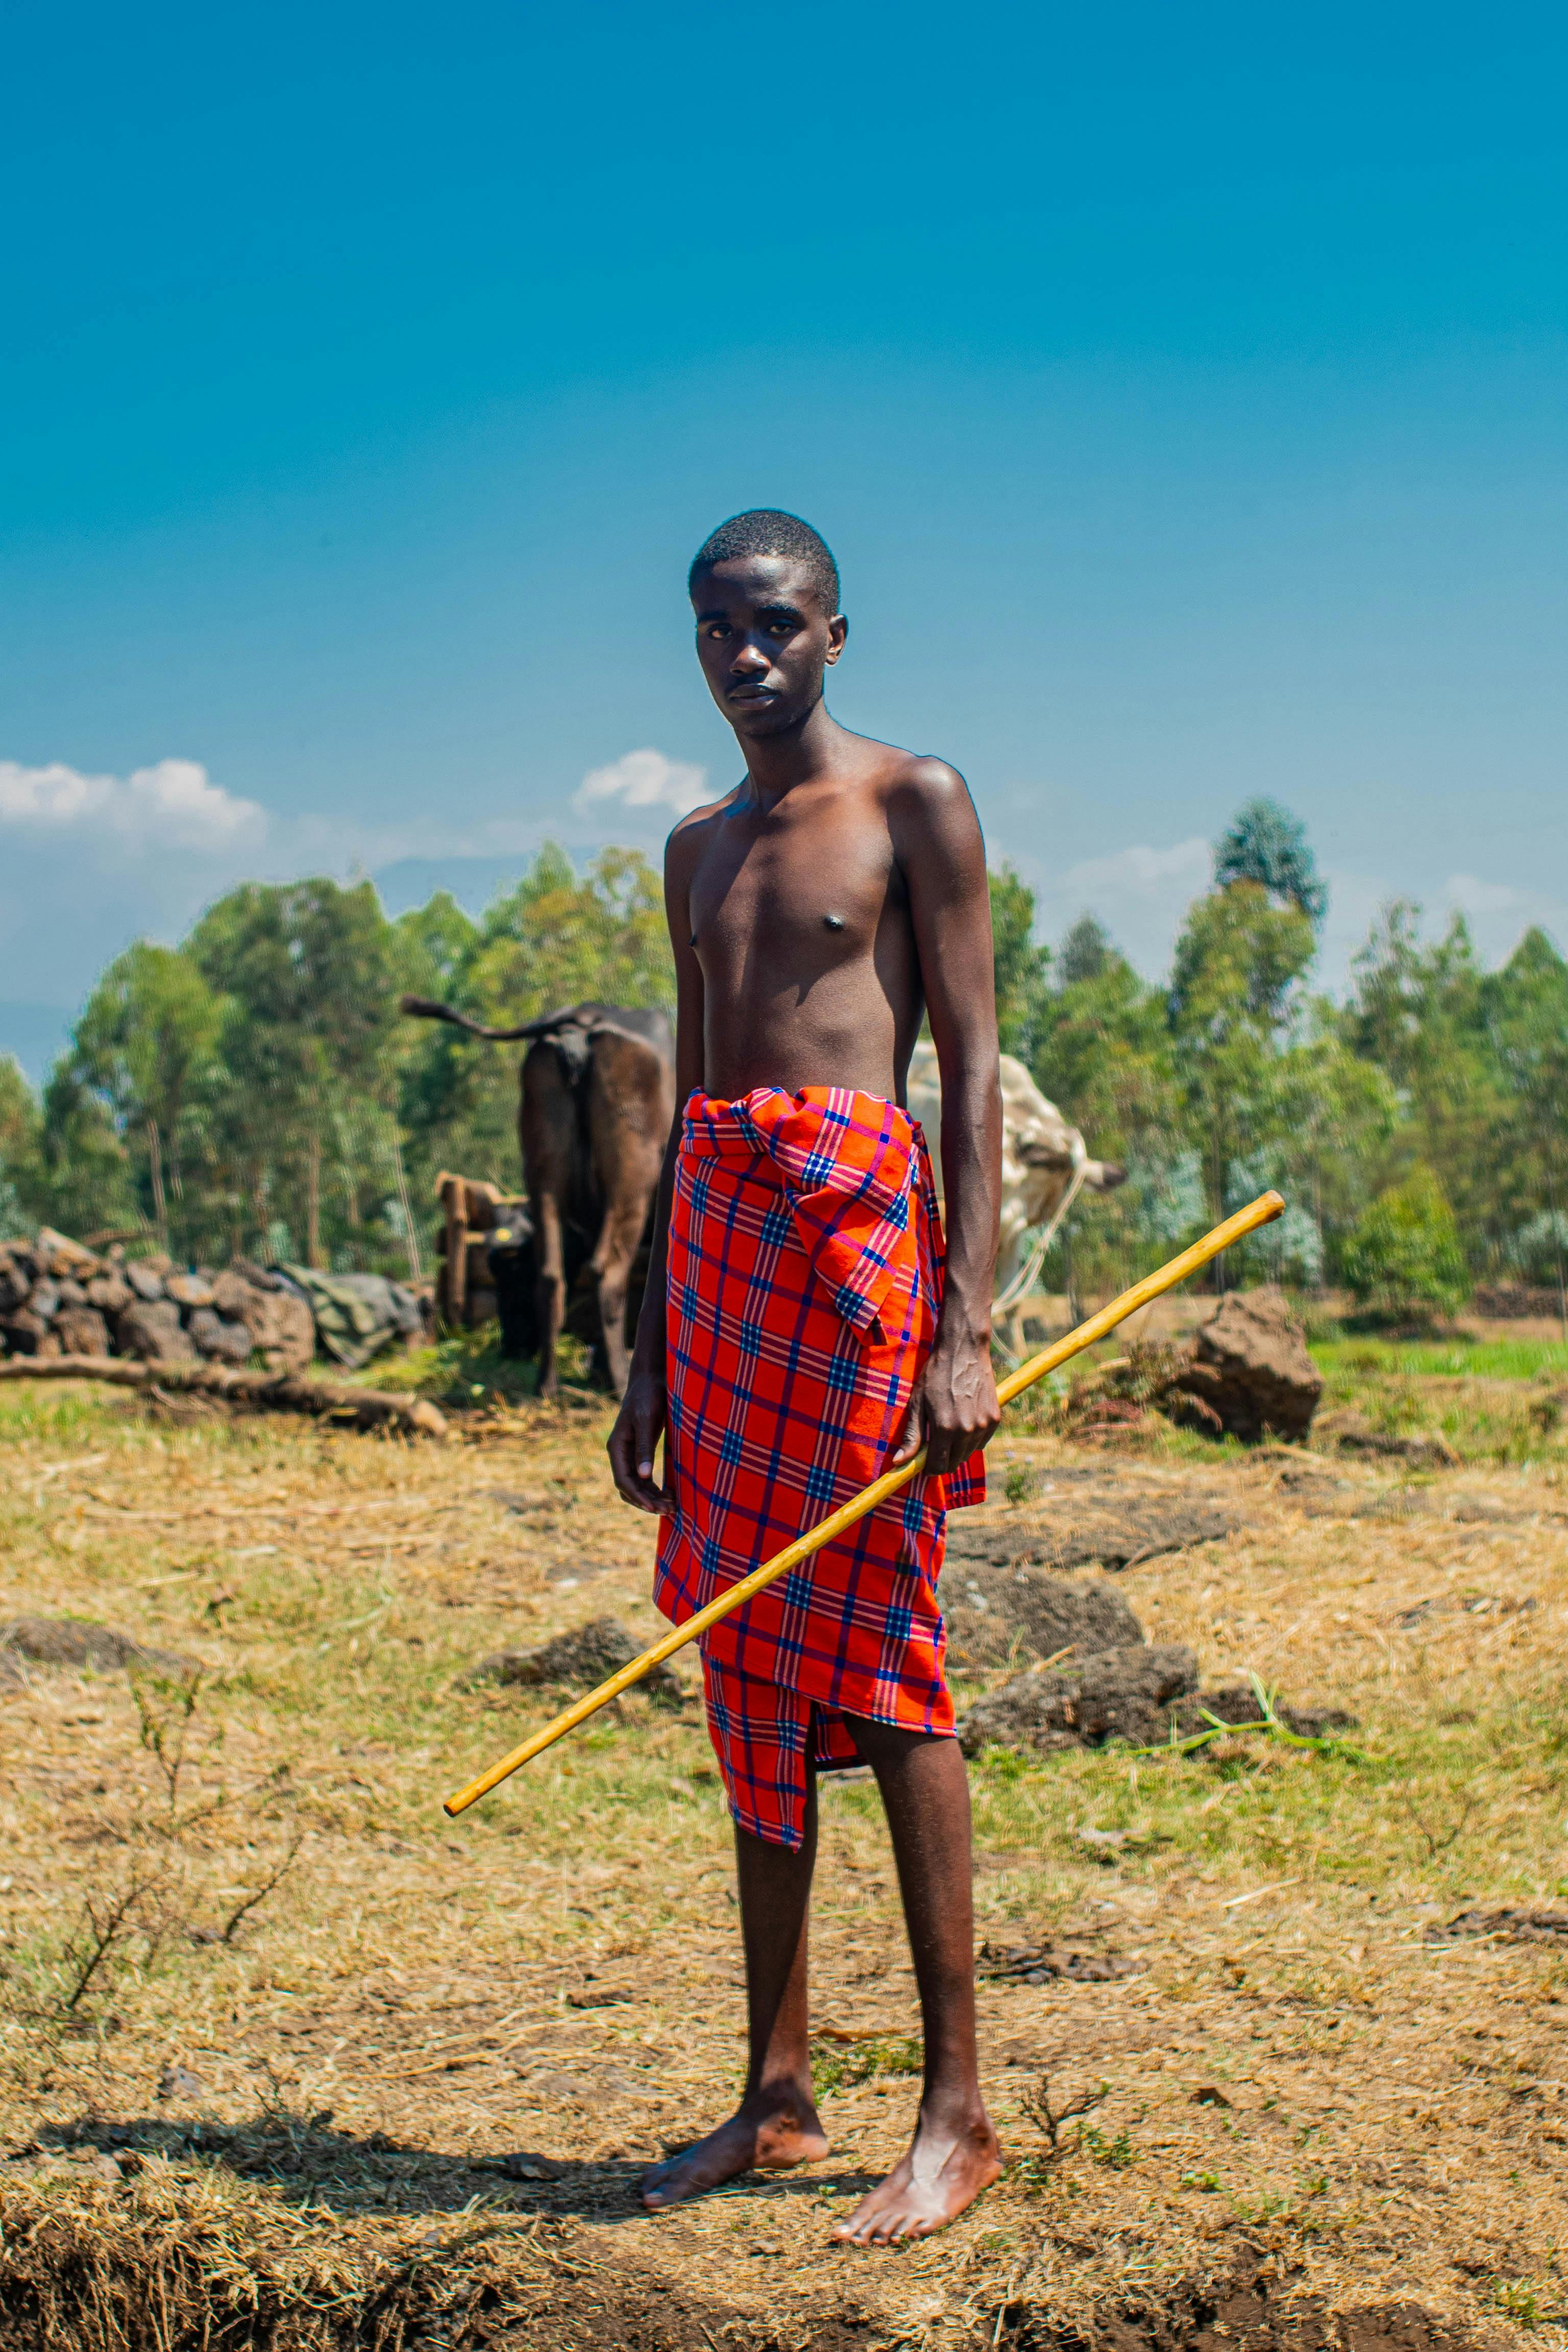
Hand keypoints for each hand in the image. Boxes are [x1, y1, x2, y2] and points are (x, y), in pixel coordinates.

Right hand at [607, 1367, 673, 1514]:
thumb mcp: (647, 1420)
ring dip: (652, 1497)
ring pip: (636, 1485)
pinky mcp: (641, 1452)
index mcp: (617, 1446)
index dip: (639, 1496)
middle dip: (647, 1501)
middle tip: (670, 1510)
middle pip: (628, 1487)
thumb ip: (644, 1447)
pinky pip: (644, 1478)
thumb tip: (643, 1476)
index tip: (655, 1508)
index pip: (623, 1480)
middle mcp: (620, 1453)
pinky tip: (670, 1494)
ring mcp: (629, 1453)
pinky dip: (655, 1488)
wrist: (652, 1379)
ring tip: (672, 1506)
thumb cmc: (649, 1396)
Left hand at [888, 1323, 999, 1478]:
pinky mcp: (995, 1418)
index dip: (929, 1467)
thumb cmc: (935, 1375)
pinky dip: (971, 1439)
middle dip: (942, 1459)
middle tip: (934, 1442)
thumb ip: (911, 1436)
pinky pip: (981, 1442)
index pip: (938, 1466)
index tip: (924, 1461)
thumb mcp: (917, 1404)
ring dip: (956, 1449)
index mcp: (945, 1428)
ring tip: (948, 1427)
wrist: (964, 1350)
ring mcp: (984, 1425)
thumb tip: (899, 1463)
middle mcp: (967, 1431)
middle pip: (954, 1463)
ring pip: (968, 1453)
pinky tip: (963, 1421)